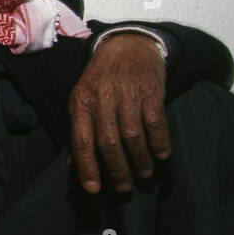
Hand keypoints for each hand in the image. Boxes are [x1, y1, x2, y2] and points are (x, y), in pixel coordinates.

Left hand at [68, 33, 169, 193]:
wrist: (127, 45)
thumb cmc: (101, 79)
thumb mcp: (82, 99)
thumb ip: (78, 131)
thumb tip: (72, 166)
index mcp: (81, 102)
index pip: (81, 141)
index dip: (86, 167)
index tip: (93, 189)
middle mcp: (103, 98)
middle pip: (109, 142)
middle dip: (116, 170)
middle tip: (123, 187)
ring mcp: (128, 94)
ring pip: (133, 136)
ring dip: (140, 160)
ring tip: (143, 174)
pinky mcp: (151, 91)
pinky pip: (156, 122)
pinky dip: (160, 142)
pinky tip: (161, 155)